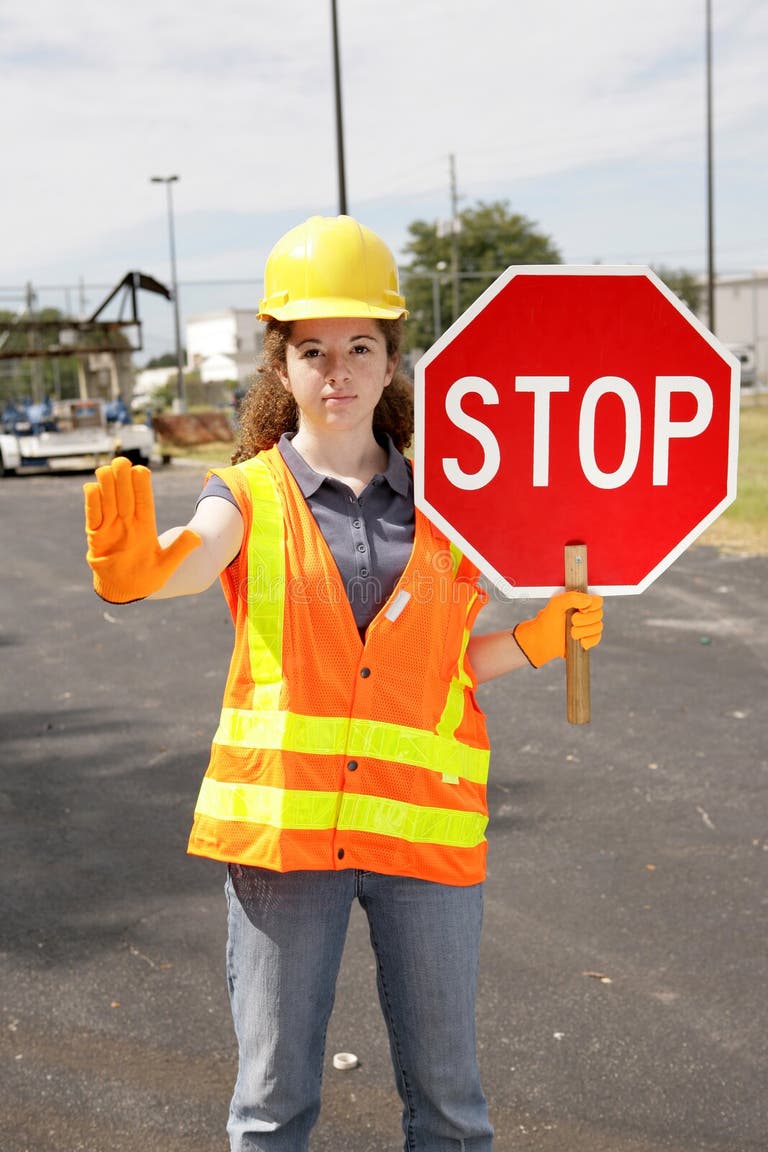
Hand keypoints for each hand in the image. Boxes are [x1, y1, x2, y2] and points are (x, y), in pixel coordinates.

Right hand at [84, 456, 200, 602]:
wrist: (125, 590)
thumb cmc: (147, 577)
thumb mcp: (166, 565)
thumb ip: (179, 550)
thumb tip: (197, 536)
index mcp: (145, 526)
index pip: (144, 502)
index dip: (142, 486)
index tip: (142, 470)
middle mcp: (127, 523)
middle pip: (124, 496)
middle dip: (123, 479)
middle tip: (121, 461)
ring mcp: (110, 528)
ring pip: (108, 502)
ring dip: (106, 486)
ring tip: (104, 470)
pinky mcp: (96, 536)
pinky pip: (93, 517)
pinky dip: (92, 504)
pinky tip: (91, 488)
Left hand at [513, 591, 603, 667]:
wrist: (542, 640)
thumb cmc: (547, 620)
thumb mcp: (556, 604)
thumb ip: (571, 597)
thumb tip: (588, 601)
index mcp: (580, 602)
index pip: (598, 601)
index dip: (592, 606)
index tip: (580, 610)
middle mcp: (586, 613)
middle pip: (599, 614)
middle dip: (584, 620)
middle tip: (572, 622)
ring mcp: (588, 626)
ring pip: (598, 627)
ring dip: (584, 631)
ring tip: (571, 633)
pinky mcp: (588, 639)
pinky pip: (596, 638)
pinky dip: (588, 641)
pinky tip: (579, 641)